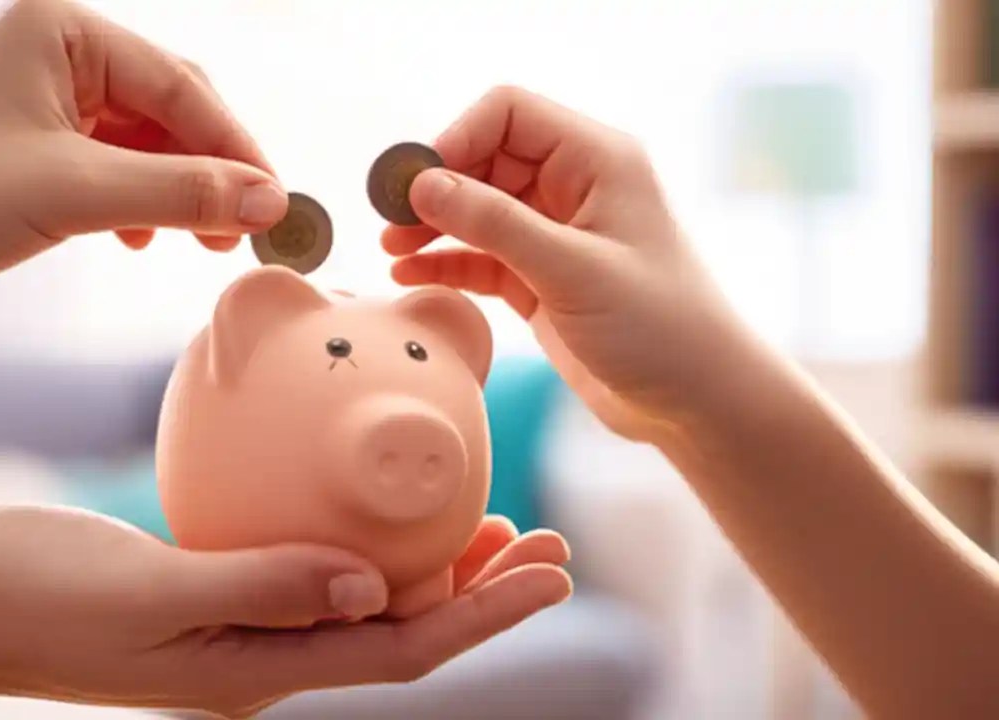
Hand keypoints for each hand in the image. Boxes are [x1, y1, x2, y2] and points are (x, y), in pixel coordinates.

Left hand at [0, 0, 285, 303]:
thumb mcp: (75, 194)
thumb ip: (180, 193)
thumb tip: (271, 200)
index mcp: (65, 30)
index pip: (181, 86)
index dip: (235, 150)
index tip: (276, 205)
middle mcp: (58, 52)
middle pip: (172, 108)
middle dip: (210, 170)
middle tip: (242, 229)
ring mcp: (47, 98)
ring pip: (149, 140)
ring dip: (180, 190)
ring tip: (200, 241)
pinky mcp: (37, 145)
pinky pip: (118, 164)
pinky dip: (141, 201)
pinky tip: (139, 238)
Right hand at [0, 504, 569, 717]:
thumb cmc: (28, 592)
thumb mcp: (147, 590)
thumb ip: (261, 587)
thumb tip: (371, 590)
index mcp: (252, 672)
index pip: (398, 650)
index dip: (483, 613)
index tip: (552, 569)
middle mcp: (253, 657)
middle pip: (393, 628)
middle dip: (475, 589)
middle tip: (545, 539)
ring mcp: (227, 623)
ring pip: (353, 596)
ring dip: (421, 562)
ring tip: (483, 518)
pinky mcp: (200, 583)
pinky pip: (298, 562)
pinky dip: (346, 533)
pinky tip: (356, 494)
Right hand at [383, 86, 754, 441]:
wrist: (698, 401)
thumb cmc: (661, 328)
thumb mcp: (572, 270)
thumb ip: (496, 224)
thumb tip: (424, 185)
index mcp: (598, 160)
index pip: (509, 114)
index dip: (457, 139)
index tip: (417, 184)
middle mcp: (576, 186)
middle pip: (484, 159)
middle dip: (436, 187)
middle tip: (389, 220)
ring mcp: (557, 233)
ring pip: (478, 209)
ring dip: (434, 224)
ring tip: (391, 247)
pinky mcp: (543, 278)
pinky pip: (483, 255)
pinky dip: (447, 261)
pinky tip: (410, 273)